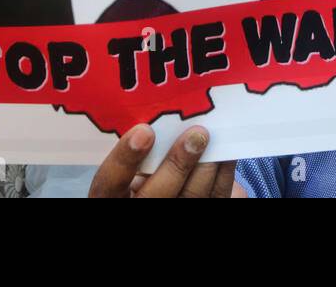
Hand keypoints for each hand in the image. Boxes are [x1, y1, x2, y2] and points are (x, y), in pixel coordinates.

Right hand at [88, 123, 245, 197]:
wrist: (167, 190)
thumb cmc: (143, 172)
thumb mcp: (130, 164)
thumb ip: (139, 149)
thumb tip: (155, 122)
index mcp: (112, 196)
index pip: (109, 182)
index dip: (124, 158)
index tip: (144, 131)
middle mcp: (138, 207)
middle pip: (155, 197)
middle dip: (178, 165)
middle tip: (196, 134)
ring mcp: (171, 211)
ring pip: (190, 198)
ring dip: (206, 168)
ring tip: (212, 139)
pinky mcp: (200, 213)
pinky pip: (216, 198)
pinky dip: (223, 175)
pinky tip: (226, 154)